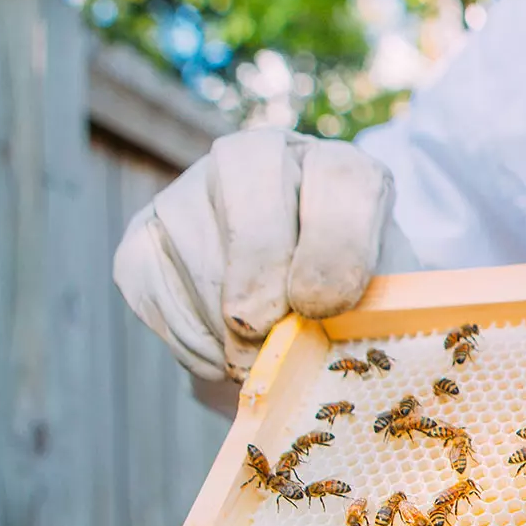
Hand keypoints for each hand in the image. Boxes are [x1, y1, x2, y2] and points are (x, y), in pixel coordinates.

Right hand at [113, 129, 409, 382]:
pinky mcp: (145, 232)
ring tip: (253, 365)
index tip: (323, 307)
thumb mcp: (379, 310)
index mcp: (339, 171)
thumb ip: (369, 311)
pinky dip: (183, 331)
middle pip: (250, 177)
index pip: (340, 178)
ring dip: (218, 314)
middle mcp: (265, 160)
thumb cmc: (349, 314)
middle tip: (262, 332)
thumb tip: (340, 335)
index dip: (331, 244)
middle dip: (256, 265)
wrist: (295, 327)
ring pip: (190, 232)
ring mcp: (194, 188)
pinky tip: (219, 360)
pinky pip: (147, 276)